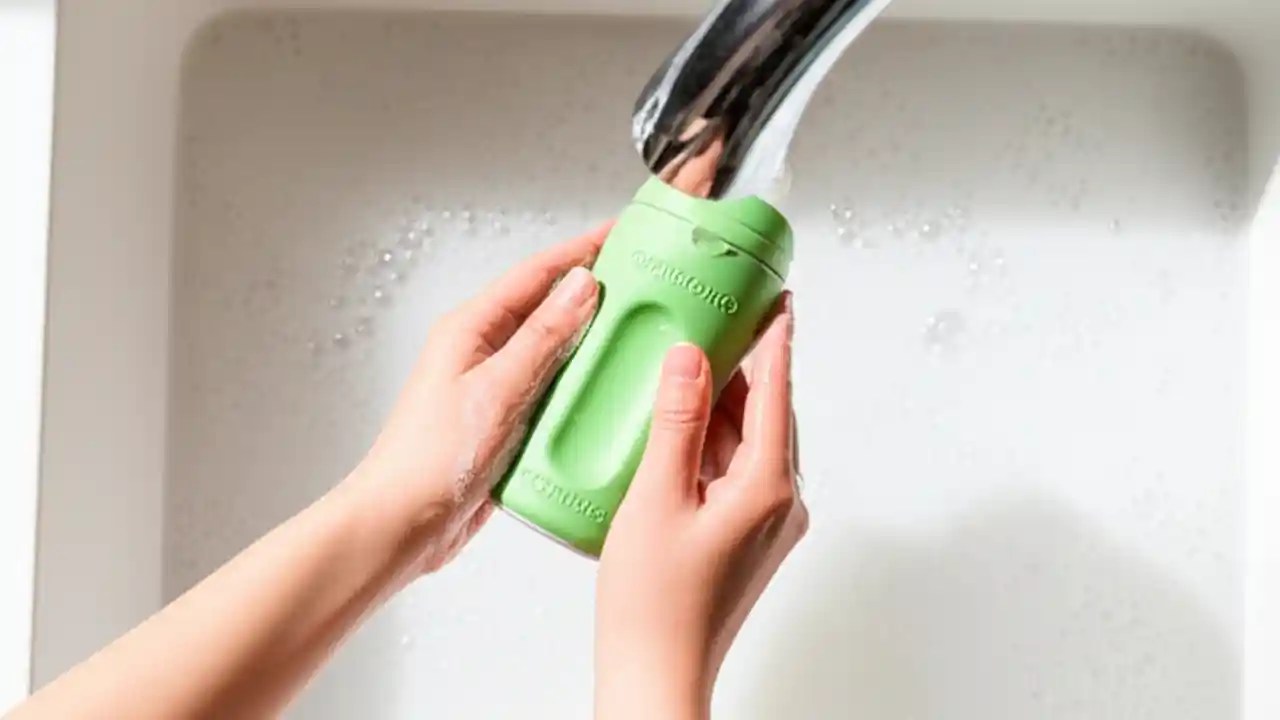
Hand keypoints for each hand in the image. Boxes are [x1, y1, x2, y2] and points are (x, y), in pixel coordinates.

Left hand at [346, 224, 608, 573]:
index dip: (581, 250)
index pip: (535, 273)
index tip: (621, 232)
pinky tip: (611, 394)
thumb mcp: (497, 390)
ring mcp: (494, 388)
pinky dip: (581, 387)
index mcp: (470, 330)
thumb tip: (580, 284)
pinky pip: (552, 392)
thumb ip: (542, 337)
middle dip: (593, 291)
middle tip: (643, 281)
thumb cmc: (431, 459)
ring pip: (553, 351)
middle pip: (547, 308)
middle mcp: (481, 352)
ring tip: (639, 332)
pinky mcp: (506, 424)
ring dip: (591, 341)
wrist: (402, 526)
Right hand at [594, 295, 807, 719]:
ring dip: (722, 408)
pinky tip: (676, 430)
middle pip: (767, 415)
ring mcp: (766, 523)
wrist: (656, 674)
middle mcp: (781, 503)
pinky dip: (711, 444)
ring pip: (750, 444)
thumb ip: (677, 421)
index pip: (778, 392)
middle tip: (717, 320)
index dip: (776, 339)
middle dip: (742, 368)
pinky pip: (736, 472)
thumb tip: (690, 358)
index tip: (779, 298)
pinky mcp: (747, 539)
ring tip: (687, 367)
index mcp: (769, 487)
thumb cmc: (654, 605)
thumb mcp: (656, 497)